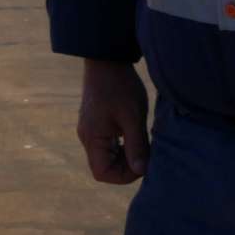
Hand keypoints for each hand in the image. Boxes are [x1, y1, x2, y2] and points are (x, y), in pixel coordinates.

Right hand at [77, 61, 149, 183]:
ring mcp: (90, 130)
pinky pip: (108, 145)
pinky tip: (135, 133)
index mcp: (92, 138)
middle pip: (105, 167)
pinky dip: (122, 146)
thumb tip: (142, 171)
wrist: (107, 58)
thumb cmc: (120, 86)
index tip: (143, 162)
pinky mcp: (96, 123)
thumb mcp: (132, 116)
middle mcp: (87, 137)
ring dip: (126, 155)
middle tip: (146, 152)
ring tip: (142, 141)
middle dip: (127, 166)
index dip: (124, 176)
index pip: (102, 173)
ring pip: (108, 157)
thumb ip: (136, 145)